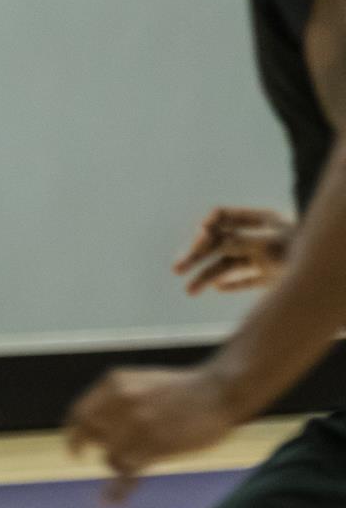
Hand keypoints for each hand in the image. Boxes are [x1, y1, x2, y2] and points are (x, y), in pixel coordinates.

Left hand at [65, 366, 238, 501]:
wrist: (219, 391)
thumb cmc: (183, 389)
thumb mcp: (141, 381)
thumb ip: (118, 399)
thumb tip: (96, 424)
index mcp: (114, 383)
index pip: (80, 413)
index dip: (74, 434)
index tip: (74, 450)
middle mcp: (120, 401)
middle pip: (92, 436)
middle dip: (98, 447)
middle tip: (108, 454)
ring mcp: (138, 423)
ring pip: (110, 457)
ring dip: (118, 464)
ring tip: (132, 463)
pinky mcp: (156, 445)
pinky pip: (129, 472)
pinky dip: (117, 490)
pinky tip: (110, 501)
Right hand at [174, 206, 295, 295]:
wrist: (333, 277)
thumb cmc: (304, 253)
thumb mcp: (269, 244)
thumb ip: (238, 240)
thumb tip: (208, 236)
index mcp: (261, 220)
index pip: (222, 217)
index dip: (205, 228)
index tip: (197, 242)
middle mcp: (260, 237)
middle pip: (220, 242)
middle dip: (197, 255)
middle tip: (178, 269)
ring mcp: (266, 257)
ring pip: (228, 264)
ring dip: (207, 275)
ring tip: (190, 290)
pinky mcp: (272, 276)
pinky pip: (245, 279)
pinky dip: (231, 283)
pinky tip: (216, 289)